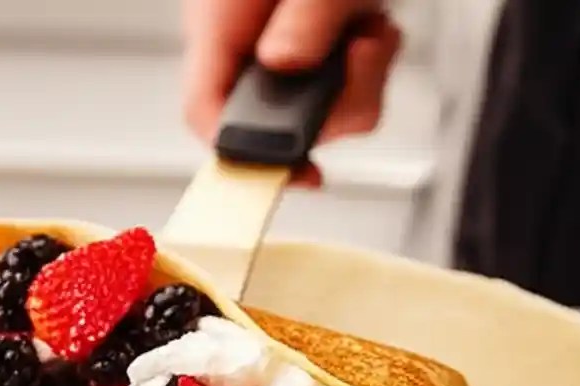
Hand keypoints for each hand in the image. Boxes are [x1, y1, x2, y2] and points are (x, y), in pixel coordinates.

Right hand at [182, 0, 401, 186]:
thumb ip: (306, 17)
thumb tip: (287, 67)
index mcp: (217, 19)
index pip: (209, 112)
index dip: (249, 156)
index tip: (302, 174)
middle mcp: (239, 36)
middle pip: (269, 116)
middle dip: (331, 106)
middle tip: (361, 60)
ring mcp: (273, 40)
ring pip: (310, 103)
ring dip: (357, 80)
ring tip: (369, 31)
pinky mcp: (307, 38)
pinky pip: (333, 78)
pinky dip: (365, 62)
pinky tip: (370, 25)